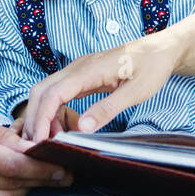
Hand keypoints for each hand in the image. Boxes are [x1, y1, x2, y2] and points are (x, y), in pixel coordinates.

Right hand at [0, 112, 71, 195]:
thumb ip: (2, 135)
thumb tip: (31, 147)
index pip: (15, 163)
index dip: (42, 168)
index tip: (63, 167)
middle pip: (13, 183)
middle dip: (40, 179)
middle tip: (61, 175)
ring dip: (22, 191)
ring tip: (32, 180)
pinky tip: (7, 190)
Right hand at [22, 32, 183, 142]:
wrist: (160, 49)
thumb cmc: (152, 67)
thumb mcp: (136, 92)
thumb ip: (108, 108)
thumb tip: (83, 128)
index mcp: (89, 69)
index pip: (53, 94)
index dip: (41, 118)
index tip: (39, 141)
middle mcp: (77, 67)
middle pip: (41, 91)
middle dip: (34, 118)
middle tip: (38, 146)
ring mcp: (78, 70)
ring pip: (46, 91)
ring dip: (41, 115)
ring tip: (49, 141)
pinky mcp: (81, 76)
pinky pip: (58, 92)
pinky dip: (52, 110)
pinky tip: (60, 127)